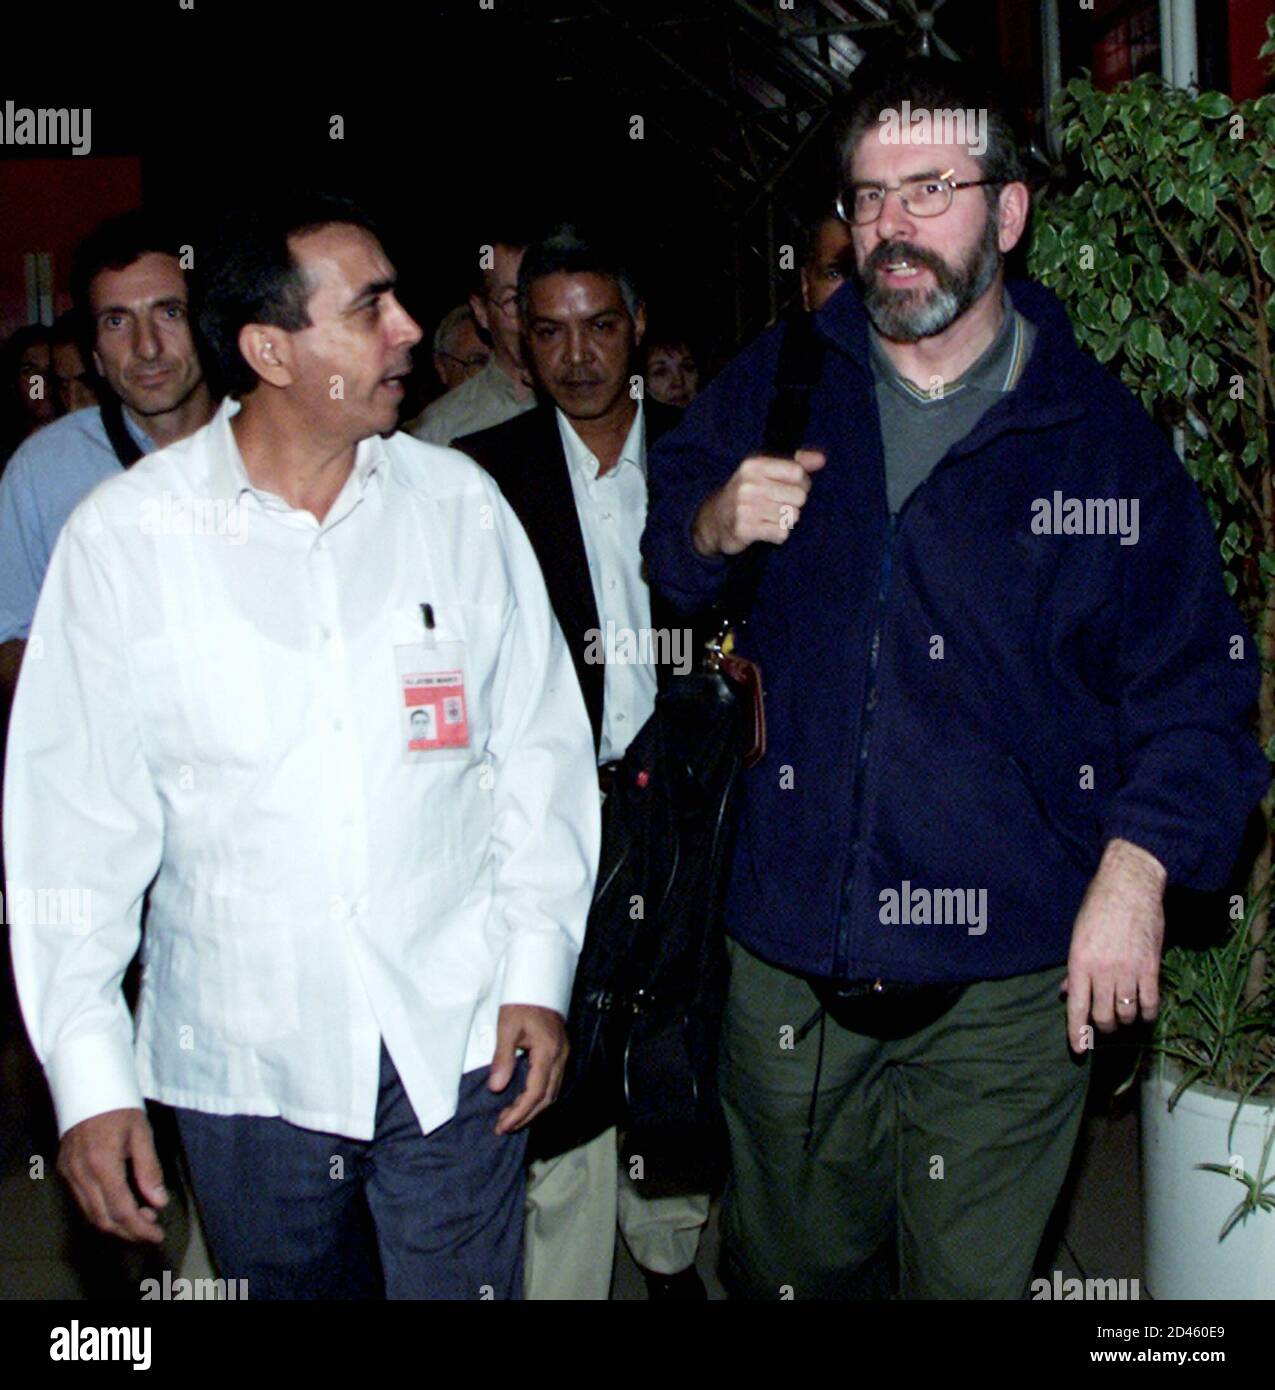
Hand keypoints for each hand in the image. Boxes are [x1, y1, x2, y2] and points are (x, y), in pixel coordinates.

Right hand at [57, 1107, 167, 1244]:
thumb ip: (149, 1170)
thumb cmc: (120, 1107)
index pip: (122, 1210)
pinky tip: (122, 1205)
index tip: (157, 1236)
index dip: (140, 1229)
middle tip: (152, 1231)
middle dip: (129, 1232)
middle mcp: (81, 1175)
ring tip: (142, 1218)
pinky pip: (83, 1202)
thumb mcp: (142, 1133)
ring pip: (91, 1215)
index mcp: (103, 1165)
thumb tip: (159, 1202)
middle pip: (104, 1219)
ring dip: (116, 1223)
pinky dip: (103, 1211)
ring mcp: (69, 1175)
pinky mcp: (65, 1172)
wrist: (87, 1088)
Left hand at [488, 1003, 567, 1134]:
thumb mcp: (507, 1027)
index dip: (520, 1112)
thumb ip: (503, 1058)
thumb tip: (496, 1088)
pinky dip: (538, 1097)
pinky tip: (524, 1100)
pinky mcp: (560, 1053)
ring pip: (552, 1092)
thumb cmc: (521, 1002)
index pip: (536, 1092)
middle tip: (503, 1127)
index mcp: (548, 1051)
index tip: (502, 1125)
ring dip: (532, 1109)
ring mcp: (562, 1055)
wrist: (539, 982)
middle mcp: (560, 1057)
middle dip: (526, 1116)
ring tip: (511, 1119)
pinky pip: (552, 1082)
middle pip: (547, 1098)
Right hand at [692, 450, 825, 556]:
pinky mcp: (745, 529)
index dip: (802, 483)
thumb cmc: (748, 494)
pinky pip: (781, 533)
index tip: (791, 488)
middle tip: (777, 506)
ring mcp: (745, 507)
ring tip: (769, 518)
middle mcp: (749, 484)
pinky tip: (765, 529)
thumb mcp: (767, 472)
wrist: (713, 521)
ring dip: (785, 521)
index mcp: (755, 465)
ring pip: (792, 516)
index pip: (797, 473)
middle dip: (794, 504)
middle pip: (799, 497)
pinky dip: (778, 535)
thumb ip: (796, 463)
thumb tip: (821, 460)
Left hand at [1063, 838, 1166, 1053]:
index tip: (1079, 1050)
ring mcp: (1128, 969)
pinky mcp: (1151, 967)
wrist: (1129, 886)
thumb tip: (1067, 993)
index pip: (1077, 1007)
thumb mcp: (1078, 936)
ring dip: (1125, 1020)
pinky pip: (1150, 1003)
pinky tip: (1144, 1010)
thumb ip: (1075, 969)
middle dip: (1104, 1027)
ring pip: (1127, 1013)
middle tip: (1107, 1023)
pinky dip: (1147, 1013)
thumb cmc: (1098, 908)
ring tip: (1124, 1015)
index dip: (1076, 1033)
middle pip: (1103, 1017)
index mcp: (1080, 962)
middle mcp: (1103, 970)